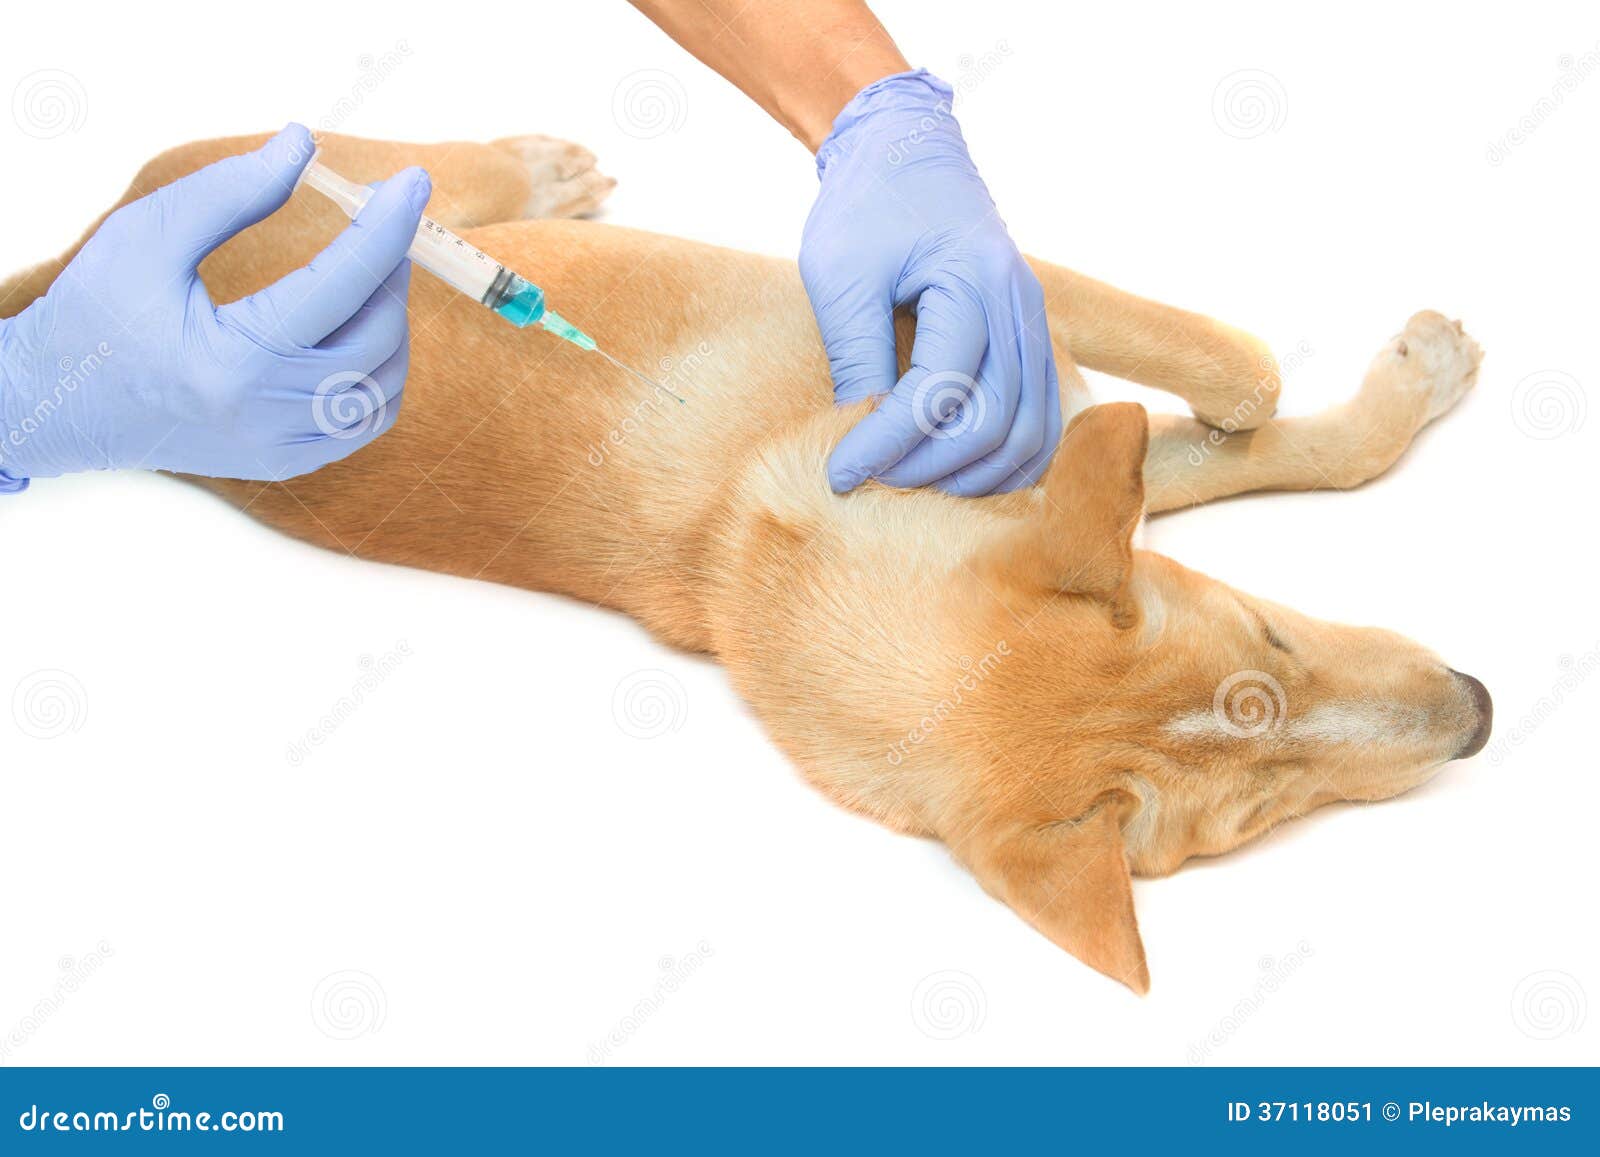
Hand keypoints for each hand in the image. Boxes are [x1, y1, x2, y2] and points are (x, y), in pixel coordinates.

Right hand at [0, 123, 428, 491]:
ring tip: (369, 276)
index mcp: (233, 361)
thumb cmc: (94, 315)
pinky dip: (379, 372)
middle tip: (380, 226)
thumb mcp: (148, 236)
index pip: (341, 284)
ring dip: (393, 323)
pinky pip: (365, 419)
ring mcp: (282, 447)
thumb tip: (302, 145)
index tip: (411, 182)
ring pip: (384, 384)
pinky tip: (359, 332)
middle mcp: (267, 414)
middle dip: (391, 272)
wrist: (56, 405)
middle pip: (377, 335)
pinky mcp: (287, 462)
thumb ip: (231, 191)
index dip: (386, 226)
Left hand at [800, 70, 1061, 495]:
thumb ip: (857, 356)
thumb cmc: (866, 205)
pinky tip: (955, 473)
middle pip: (993, 425)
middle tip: (868, 477)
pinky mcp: (1032, 339)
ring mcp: (1035, 324)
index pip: (939, 392)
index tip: (838, 470)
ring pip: (1029, 436)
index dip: (887, 443)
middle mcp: (1019, 306)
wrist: (907, 148)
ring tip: (908, 481)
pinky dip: (1004, 460)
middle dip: (926, 468)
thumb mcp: (841, 275)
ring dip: (970, 476)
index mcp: (973, 281)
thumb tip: (860, 441)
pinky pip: (1039, 421)